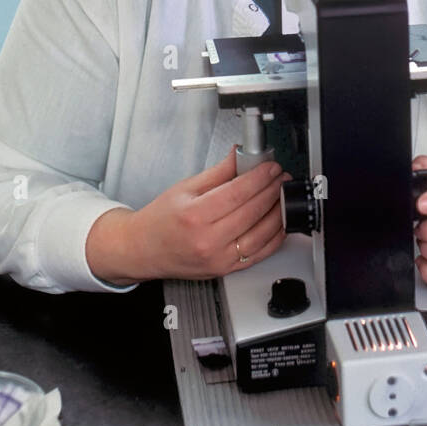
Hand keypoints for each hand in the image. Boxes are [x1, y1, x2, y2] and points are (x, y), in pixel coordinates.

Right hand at [87, 147, 287, 284]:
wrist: (144, 250)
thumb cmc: (160, 220)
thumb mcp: (185, 188)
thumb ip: (218, 172)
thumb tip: (241, 155)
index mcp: (194, 215)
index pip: (237, 193)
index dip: (260, 178)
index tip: (271, 167)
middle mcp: (207, 240)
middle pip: (251, 212)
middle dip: (272, 190)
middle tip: (281, 177)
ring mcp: (218, 259)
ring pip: (261, 235)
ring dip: (278, 212)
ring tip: (282, 195)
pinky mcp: (226, 270)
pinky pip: (259, 254)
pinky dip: (275, 237)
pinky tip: (279, 221)